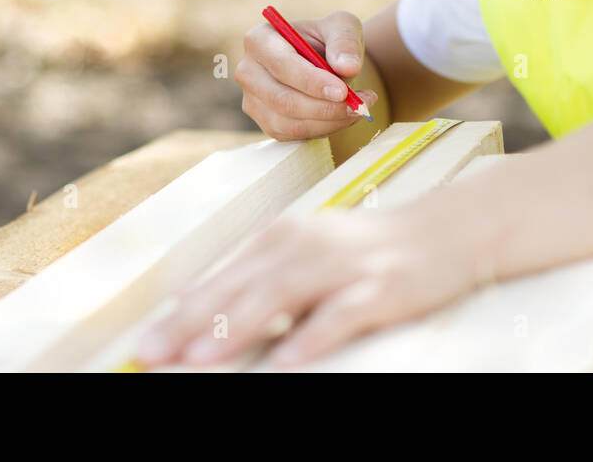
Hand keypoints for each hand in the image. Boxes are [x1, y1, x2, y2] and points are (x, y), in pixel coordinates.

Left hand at [134, 199, 486, 368]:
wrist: (448, 230)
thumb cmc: (369, 250)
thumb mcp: (311, 254)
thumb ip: (261, 277)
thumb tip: (200, 312)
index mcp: (284, 237)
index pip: (223, 277)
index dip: (182, 311)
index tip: (144, 342)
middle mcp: (307, 245)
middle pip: (240, 286)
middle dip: (191, 323)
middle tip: (151, 354)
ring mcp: (345, 265)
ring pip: (281, 296)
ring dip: (236, 327)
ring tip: (200, 358)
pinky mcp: (381, 287)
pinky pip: (340, 316)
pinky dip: (310, 338)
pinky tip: (285, 363)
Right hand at [237, 10, 377, 140]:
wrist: (327, 63)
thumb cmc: (330, 41)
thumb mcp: (342, 27)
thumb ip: (345, 41)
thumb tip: (347, 67)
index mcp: (260, 39)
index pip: (281, 65)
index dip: (311, 81)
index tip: (342, 91)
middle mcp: (248, 71)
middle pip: (282, 99)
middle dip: (324, 107)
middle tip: (360, 105)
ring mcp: (253, 101)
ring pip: (289, 123)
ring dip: (330, 121)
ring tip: (360, 108)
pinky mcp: (266, 122)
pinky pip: (295, 135)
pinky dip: (325, 129)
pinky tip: (345, 116)